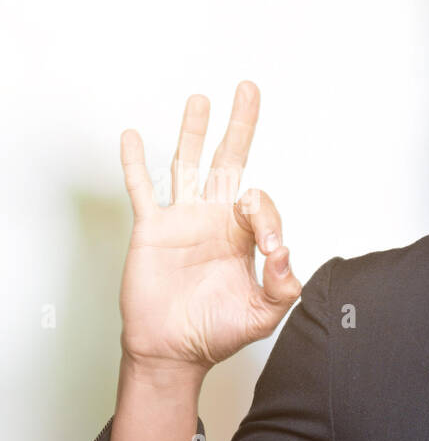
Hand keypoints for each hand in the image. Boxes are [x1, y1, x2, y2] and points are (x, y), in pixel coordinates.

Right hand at [117, 81, 301, 373]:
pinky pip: (142, 188)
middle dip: (241, 126)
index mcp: (245, 236)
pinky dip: (135, 163)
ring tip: (201, 99)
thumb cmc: (216, 333)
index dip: (269, 217)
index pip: (262, 204)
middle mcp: (215, 220)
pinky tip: (131, 136)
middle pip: (230, 161)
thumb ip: (283, 287)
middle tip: (249, 89)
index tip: (269, 248)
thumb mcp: (263, 315)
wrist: (174, 351)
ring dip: (194, 132)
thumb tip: (286, 253)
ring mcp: (183, 220)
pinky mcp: (152, 229)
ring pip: (189, 164)